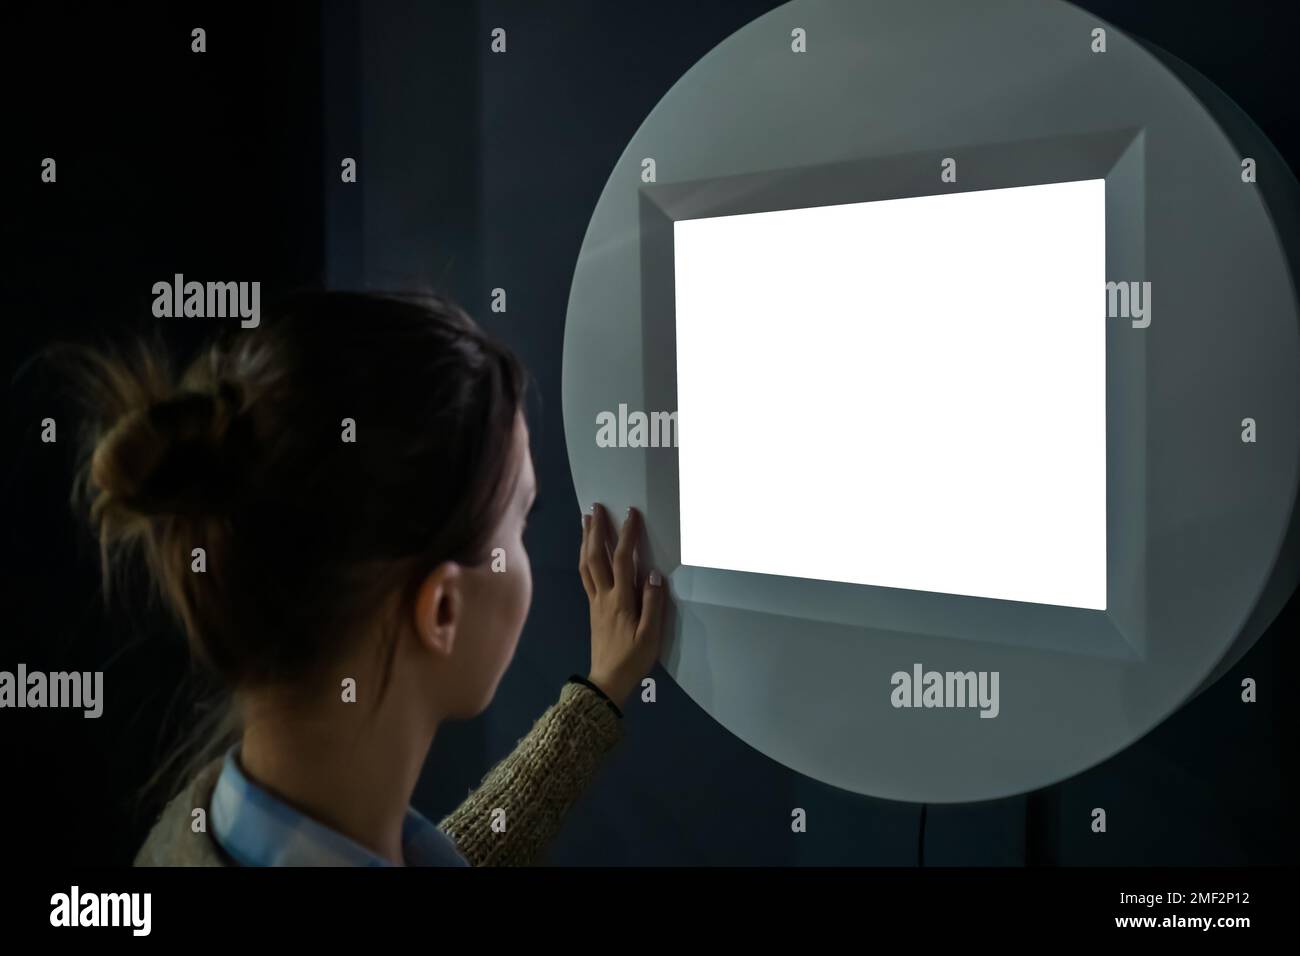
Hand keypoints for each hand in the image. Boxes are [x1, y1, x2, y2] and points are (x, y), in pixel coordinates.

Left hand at [578, 503, 664, 708]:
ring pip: (586, 565)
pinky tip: (587, 552)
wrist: (607, 681)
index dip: (627, 535)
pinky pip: (585, 576)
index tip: (632, 513)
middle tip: (597, 507)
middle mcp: (604, 597)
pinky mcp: (593, 608)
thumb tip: (653, 574)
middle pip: (596, 557)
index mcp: (620, 601)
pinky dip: (585, 558)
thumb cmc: (633, 659)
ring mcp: (595, 602)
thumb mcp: (651, 636)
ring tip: (586, 521)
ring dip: (586, 540)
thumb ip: (653, 604)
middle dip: (596, 530)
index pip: (623, 560)